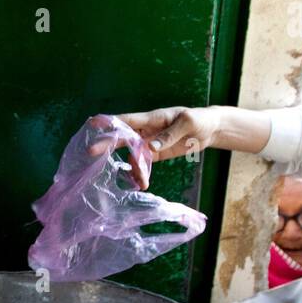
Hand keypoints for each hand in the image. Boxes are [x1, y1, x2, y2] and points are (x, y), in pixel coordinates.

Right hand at [87, 107, 223, 188]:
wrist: (210, 130)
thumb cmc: (199, 119)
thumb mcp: (188, 124)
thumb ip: (168, 135)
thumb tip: (150, 147)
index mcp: (152, 118)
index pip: (127, 120)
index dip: (110, 121)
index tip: (92, 123)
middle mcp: (146, 130)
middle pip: (123, 137)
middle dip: (107, 144)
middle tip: (91, 152)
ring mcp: (150, 143)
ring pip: (133, 156)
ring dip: (134, 168)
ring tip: (140, 182)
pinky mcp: (156, 154)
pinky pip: (144, 164)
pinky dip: (141, 174)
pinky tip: (142, 183)